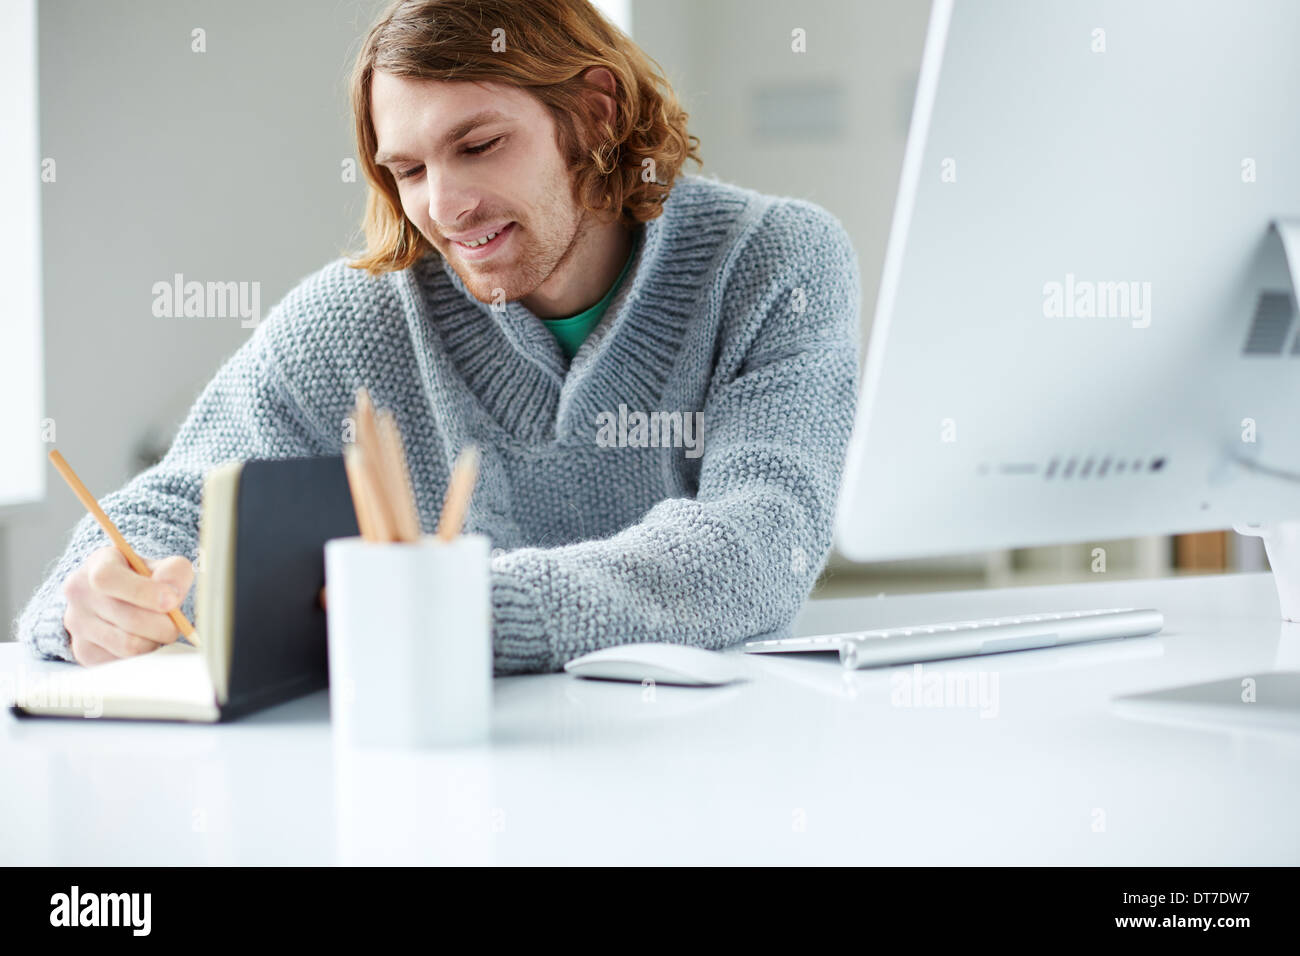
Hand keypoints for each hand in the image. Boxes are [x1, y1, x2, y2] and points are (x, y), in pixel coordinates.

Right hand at [61, 546, 193, 665]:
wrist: (119, 597)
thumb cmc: (144, 580)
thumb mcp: (161, 565)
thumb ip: (174, 572)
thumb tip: (172, 597)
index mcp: (98, 565)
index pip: (107, 578)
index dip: (143, 592)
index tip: (171, 601)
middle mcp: (80, 594)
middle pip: (129, 620)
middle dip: (165, 625)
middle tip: (176, 623)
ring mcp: (78, 625)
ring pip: (129, 646)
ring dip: (155, 643)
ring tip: (158, 632)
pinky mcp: (83, 652)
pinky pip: (123, 663)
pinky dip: (142, 657)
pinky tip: (144, 641)